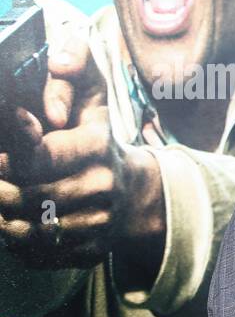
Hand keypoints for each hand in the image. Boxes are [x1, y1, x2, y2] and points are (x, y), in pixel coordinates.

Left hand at [0, 28, 160, 270]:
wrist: (138, 195)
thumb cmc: (97, 142)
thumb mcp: (93, 98)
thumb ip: (74, 72)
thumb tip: (56, 62)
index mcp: (97, 147)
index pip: (40, 154)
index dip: (9, 155)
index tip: (0, 152)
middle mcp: (102, 187)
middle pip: (29, 195)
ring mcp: (98, 223)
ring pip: (31, 230)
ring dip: (2, 219)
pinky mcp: (90, 251)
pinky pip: (40, 254)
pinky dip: (16, 244)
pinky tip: (10, 225)